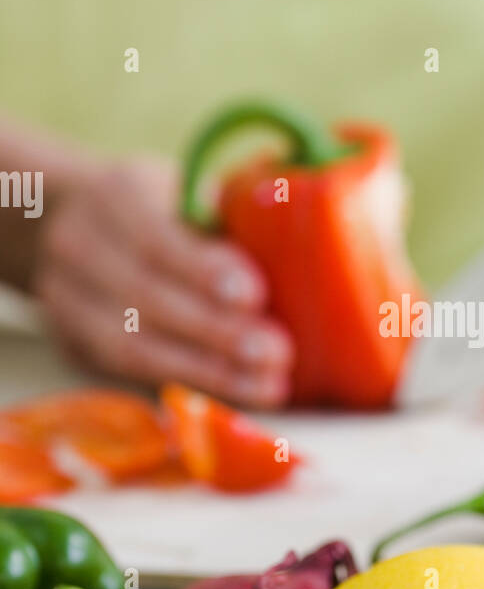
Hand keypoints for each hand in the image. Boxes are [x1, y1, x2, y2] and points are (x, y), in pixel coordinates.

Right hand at [34, 157, 292, 405]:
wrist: (65, 221)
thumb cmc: (158, 208)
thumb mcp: (186, 191)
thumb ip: (231, 216)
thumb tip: (313, 246)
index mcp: (119, 196)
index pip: (158, 238)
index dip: (204, 271)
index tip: (255, 296)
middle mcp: (80, 245)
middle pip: (146, 299)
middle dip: (216, 333)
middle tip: (276, 354)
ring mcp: (65, 298)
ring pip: (132, 347)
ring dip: (205, 372)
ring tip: (265, 387)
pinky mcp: (72, 343)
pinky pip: (127, 375)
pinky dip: (184, 386)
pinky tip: (232, 397)